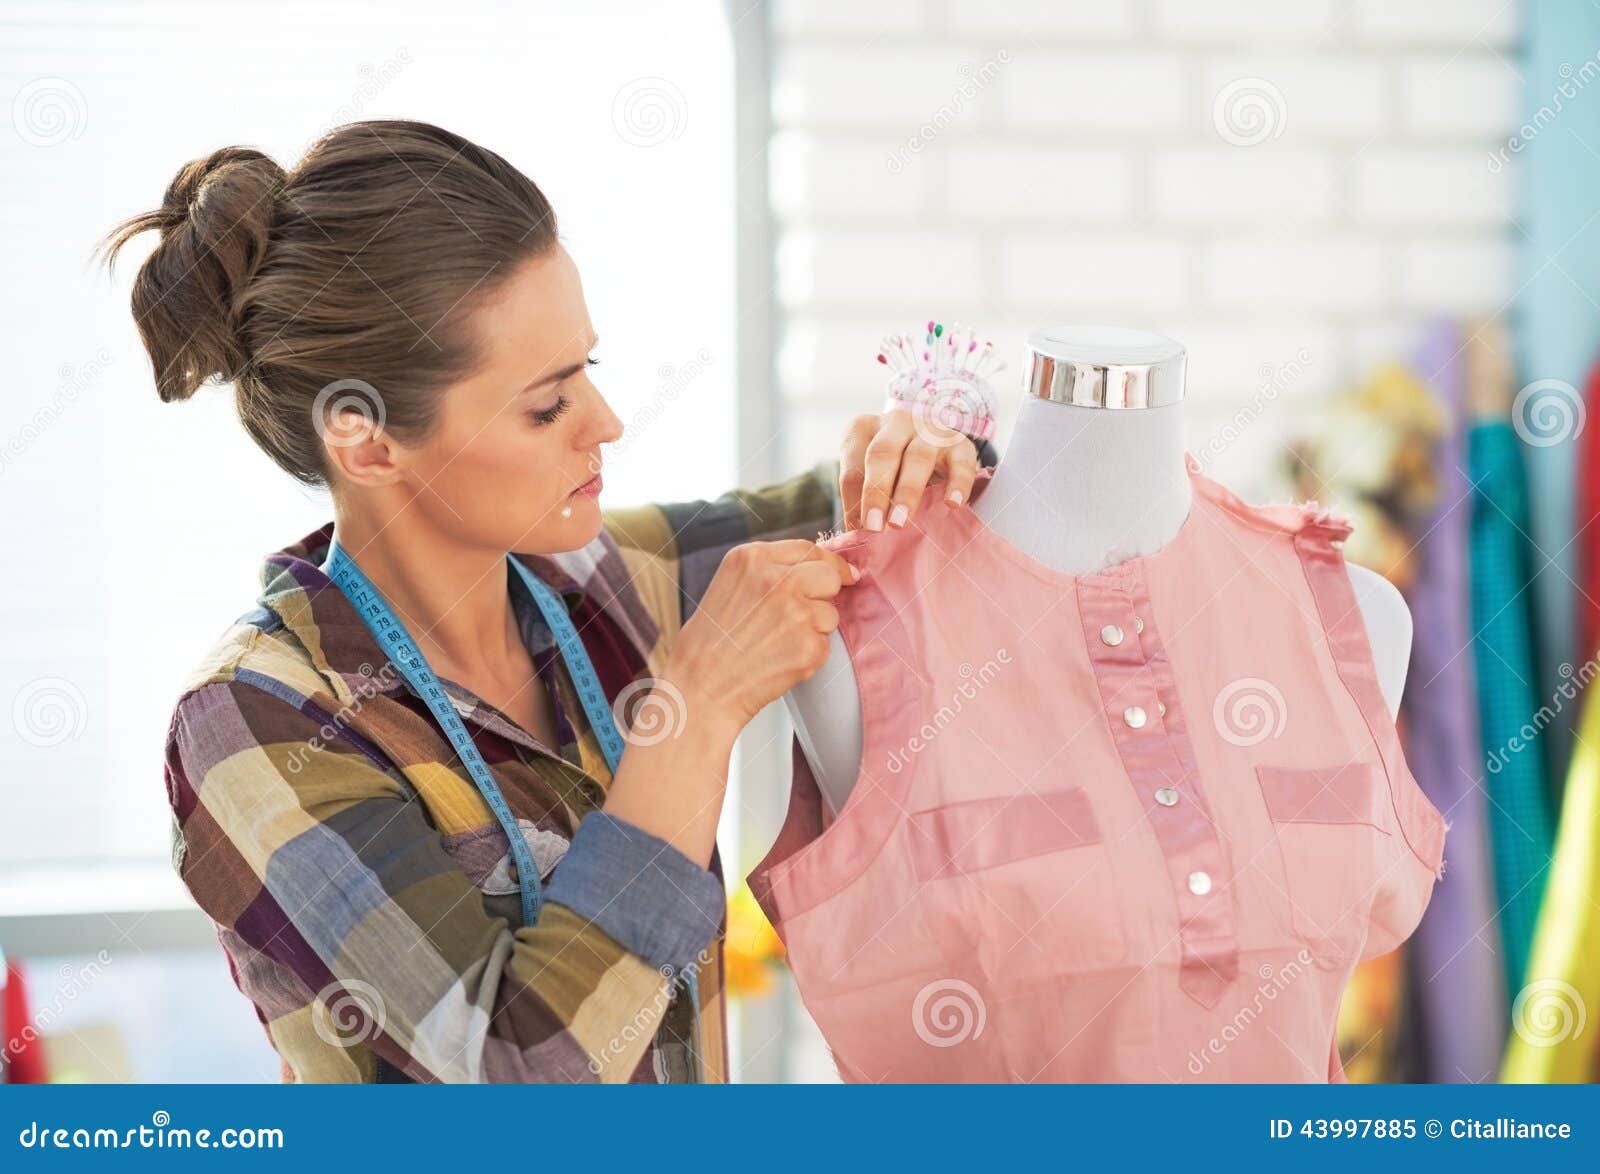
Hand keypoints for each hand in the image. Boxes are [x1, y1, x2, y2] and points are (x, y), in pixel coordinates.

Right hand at [662, 539, 860, 734]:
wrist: (700, 687)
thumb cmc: (710, 641)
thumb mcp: (729, 585)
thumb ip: (769, 570)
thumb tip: (820, 567)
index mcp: (752, 558)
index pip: (807, 549)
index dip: (829, 563)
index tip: (843, 574)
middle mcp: (777, 579)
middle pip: (829, 576)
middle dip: (826, 594)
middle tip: (806, 614)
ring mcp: (795, 612)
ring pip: (830, 613)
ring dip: (814, 629)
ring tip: (777, 642)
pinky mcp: (809, 646)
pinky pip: (825, 644)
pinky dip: (809, 655)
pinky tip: (779, 660)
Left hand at [838, 408, 978, 531]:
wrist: (933, 443)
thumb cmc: (893, 466)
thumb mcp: (871, 474)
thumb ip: (861, 499)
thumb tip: (857, 537)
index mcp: (864, 428)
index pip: (854, 462)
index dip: (854, 497)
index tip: (860, 527)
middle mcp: (896, 422)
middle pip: (883, 453)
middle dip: (877, 491)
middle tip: (875, 526)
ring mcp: (929, 430)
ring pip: (918, 457)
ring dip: (907, 492)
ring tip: (900, 523)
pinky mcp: (959, 443)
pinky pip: (961, 463)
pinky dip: (957, 484)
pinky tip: (952, 504)